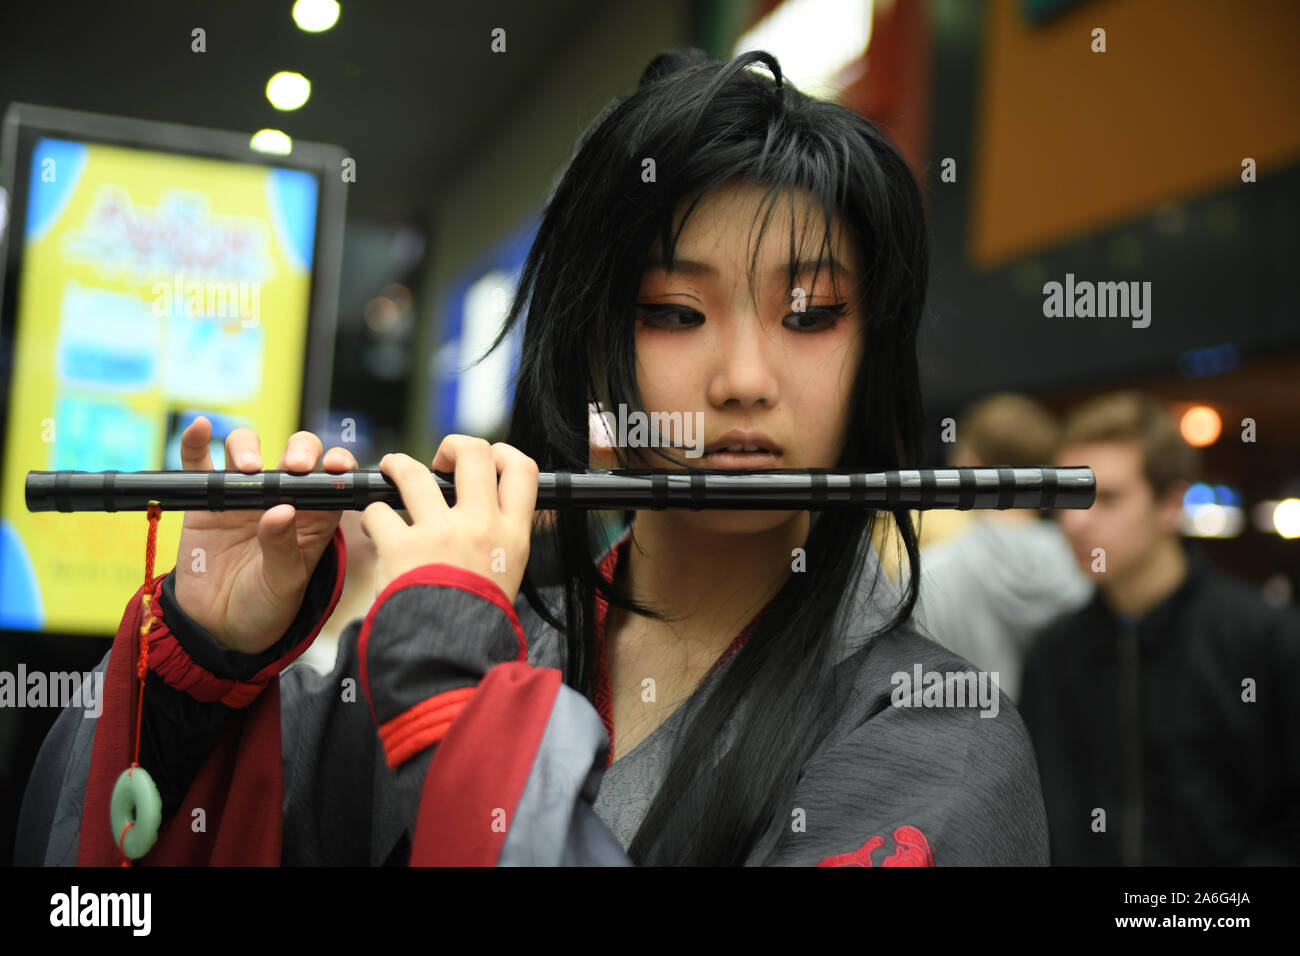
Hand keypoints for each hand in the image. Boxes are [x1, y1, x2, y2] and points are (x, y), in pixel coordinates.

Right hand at [171, 417, 358, 654]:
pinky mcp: (208, 499)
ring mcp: (244, 495)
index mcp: (315, 517)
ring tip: (246, 468)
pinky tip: (199, 427)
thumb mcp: (284, 584)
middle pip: (295, 455)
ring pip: (249, 451)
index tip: (334, 465)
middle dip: (300, 450)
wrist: (219, 627)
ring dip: (249, 447)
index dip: (337, 465)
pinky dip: (198, 442)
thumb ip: (284, 548)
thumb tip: (281, 511)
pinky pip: (200, 463)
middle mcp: (283, 498)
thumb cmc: (266, 606)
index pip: (332, 480)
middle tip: (294, 467)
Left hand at [361, 437, 537, 604]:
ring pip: (414, 472)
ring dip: (399, 466)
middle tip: (438, 462)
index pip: (522, 468)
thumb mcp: (508, 573)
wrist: (449, 658)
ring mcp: (440, 533)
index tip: (484, 461)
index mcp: (513, 533)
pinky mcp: (402, 546)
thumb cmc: (477, 619)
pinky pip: (379, 512)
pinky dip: (373, 516)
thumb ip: (500, 536)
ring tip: (393, 472)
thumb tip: (488, 506)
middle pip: (473, 453)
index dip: (501, 452)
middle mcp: (480, 526)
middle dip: (451, 446)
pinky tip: (377, 528)